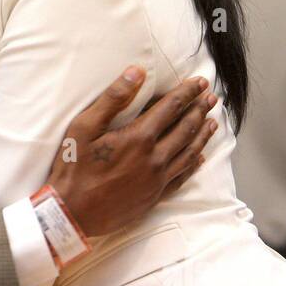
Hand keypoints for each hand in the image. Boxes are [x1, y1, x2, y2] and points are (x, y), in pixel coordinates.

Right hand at [47, 66, 216, 236]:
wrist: (71, 213)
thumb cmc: (72, 168)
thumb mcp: (84, 127)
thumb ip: (112, 99)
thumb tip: (136, 72)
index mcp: (139, 137)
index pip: (171, 108)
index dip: (187, 92)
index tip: (200, 82)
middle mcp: (154, 158)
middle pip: (186, 129)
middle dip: (200, 110)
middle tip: (212, 98)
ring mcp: (157, 179)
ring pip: (189, 153)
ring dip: (203, 135)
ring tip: (213, 123)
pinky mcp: (154, 197)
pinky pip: (181, 178)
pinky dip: (194, 165)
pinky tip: (200, 158)